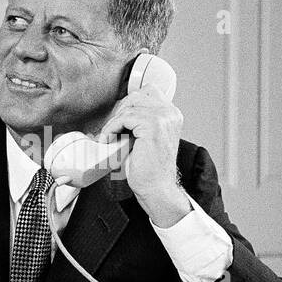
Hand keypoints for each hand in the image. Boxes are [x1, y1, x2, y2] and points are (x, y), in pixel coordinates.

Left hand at [99, 87, 189, 226]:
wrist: (156, 189)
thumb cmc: (148, 168)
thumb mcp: (144, 138)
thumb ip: (138, 120)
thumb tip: (116, 109)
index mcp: (171, 114)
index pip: (147, 92)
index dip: (129, 105)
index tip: (119, 122)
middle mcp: (171, 113)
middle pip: (136, 96)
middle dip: (120, 112)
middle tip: (112, 131)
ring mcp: (164, 118)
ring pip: (128, 107)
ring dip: (114, 123)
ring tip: (109, 139)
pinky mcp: (153, 125)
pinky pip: (124, 118)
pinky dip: (112, 128)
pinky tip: (109, 141)